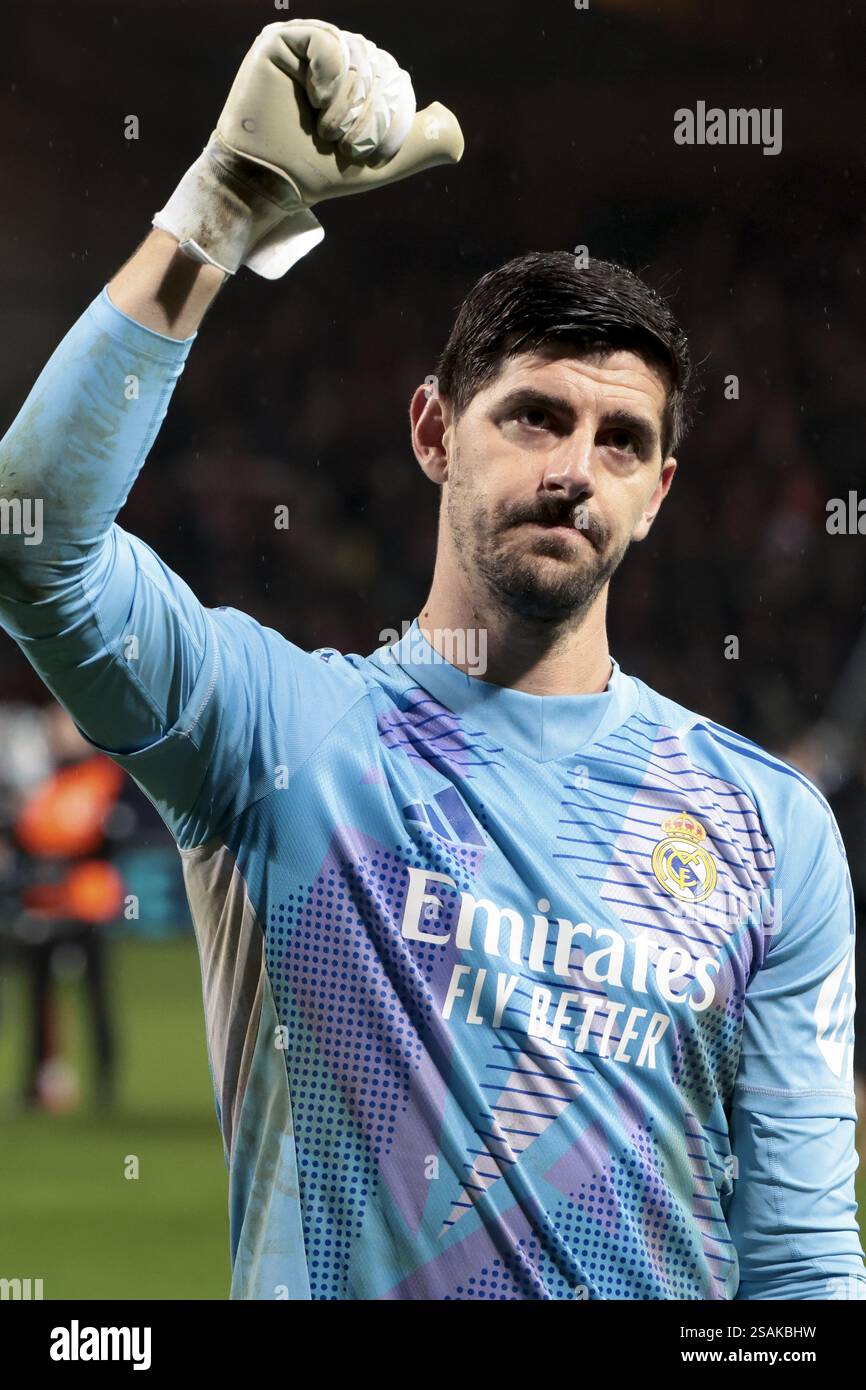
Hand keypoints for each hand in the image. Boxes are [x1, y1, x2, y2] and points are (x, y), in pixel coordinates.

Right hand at [153, 19, 463, 277]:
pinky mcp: (279, 41)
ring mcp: (305, 46)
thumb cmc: (317, 174)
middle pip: (376, 66)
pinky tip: (315, 99)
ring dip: (348, 103)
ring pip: (356, 55)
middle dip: (367, 115)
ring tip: (325, 130)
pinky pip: (327, 42)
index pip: (392, 79)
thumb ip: (420, 145)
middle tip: (340, 144)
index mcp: (354, 76)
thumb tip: (455, 135)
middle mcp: (331, 56)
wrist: (272, 185)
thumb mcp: (380, 163)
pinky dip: (330, 77)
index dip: (387, 118)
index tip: (360, 152)